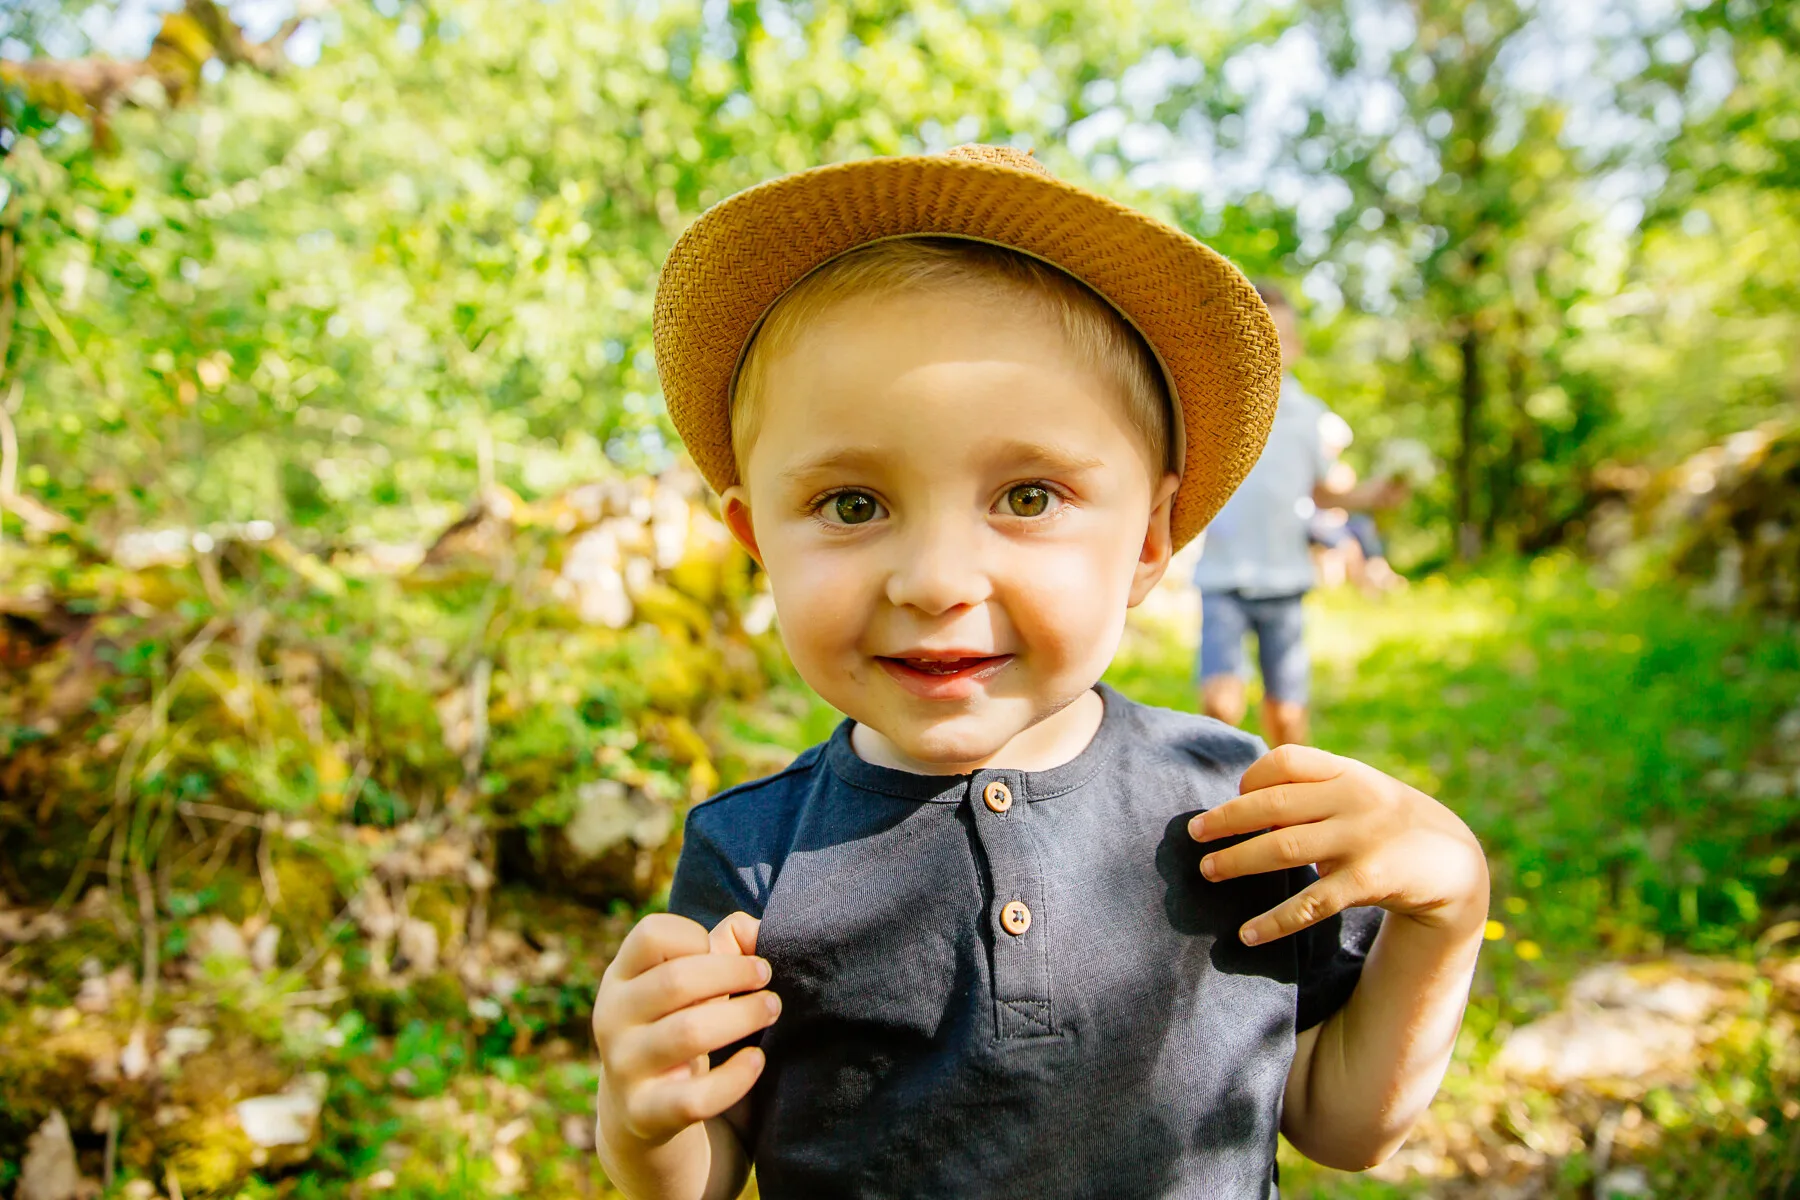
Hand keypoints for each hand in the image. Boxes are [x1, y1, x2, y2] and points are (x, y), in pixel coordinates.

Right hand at [592, 911, 779, 1147]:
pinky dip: (735, 1077)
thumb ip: (724, 945)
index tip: (723, 953)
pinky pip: (696, 1097)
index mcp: (620, 978)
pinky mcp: (644, 1113)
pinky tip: (756, 1060)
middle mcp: (612, 1018)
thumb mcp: (687, 985)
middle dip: (734, 973)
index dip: (695, 936)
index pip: (651, 935)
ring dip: (743, 1016)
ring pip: (689, 1033)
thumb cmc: (674, 1028)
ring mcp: (624, 1066)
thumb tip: (757, 930)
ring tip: (771, 1009)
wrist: (638, 1114)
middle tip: (766, 978)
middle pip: (677, 980)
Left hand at [1188, 745, 1486, 946]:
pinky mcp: (1368, 881)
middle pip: (1274, 804)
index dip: (1251, 778)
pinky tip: (1246, 933)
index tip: (1234, 798)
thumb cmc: (1385, 823)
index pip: (1286, 761)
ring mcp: (1361, 840)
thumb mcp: (1357, 792)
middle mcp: (1353, 800)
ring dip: (1239, 861)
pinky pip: (1311, 903)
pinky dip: (1274, 919)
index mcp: (1347, 772)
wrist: (1453, 863)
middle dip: (1228, 819)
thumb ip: (1312, 789)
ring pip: (1284, 848)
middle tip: (1194, 834)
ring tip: (1208, 871)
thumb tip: (1240, 803)